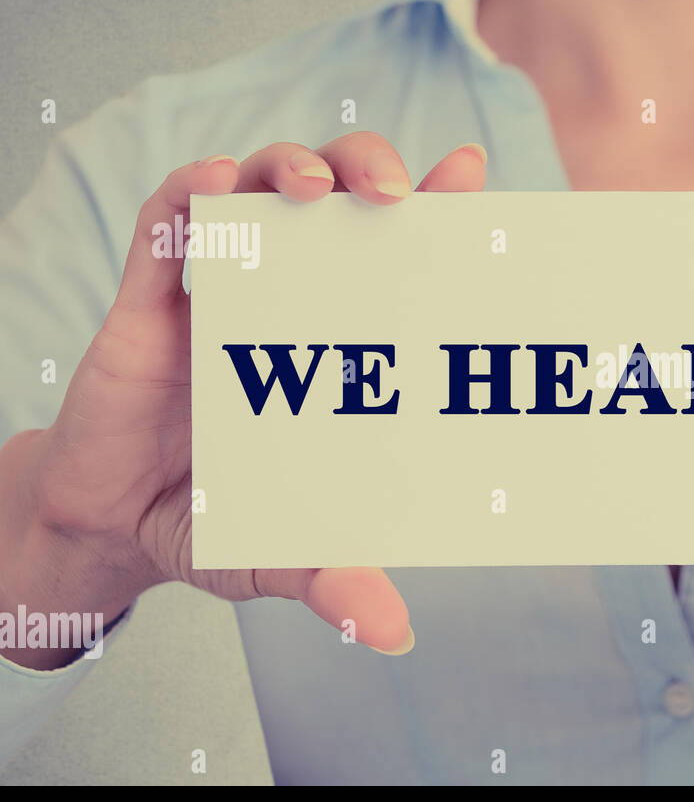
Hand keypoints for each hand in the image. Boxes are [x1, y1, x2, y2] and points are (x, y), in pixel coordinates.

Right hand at [0, 132, 486, 668]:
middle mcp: (288, 300)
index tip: (472, 178)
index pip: (396, 254)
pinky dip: (192, 197)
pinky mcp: (148, 301)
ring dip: (291, 166)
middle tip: (395, 194)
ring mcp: (221, 292)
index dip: (438, 208)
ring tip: (317, 188)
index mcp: (337, 341)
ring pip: (258, 186)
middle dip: (366, 167)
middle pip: (335, 194)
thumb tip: (394, 635)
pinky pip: (167, 224)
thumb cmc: (218, 523)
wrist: (114, 527)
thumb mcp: (283, 553)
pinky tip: (216, 190)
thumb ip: (335, 580)